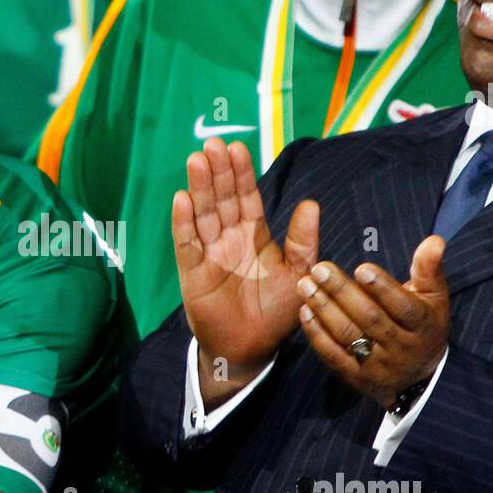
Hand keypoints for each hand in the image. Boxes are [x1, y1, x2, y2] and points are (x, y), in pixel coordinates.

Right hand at [172, 139, 317, 404]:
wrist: (251, 348)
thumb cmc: (275, 312)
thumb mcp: (299, 274)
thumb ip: (303, 241)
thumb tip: (311, 203)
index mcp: (253, 235)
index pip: (246, 197)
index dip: (241, 173)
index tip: (238, 148)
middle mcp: (229, 238)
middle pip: (222, 199)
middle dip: (218, 172)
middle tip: (213, 144)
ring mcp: (209, 253)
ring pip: (203, 215)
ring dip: (199, 188)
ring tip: (197, 161)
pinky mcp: (192, 273)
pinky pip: (187, 244)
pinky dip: (183, 223)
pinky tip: (182, 200)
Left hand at [297, 235, 450, 409]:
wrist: (417, 378)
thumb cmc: (423, 326)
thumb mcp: (433, 298)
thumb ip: (428, 269)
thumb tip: (434, 240)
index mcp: (423, 326)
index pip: (404, 307)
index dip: (383, 289)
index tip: (361, 268)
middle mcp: (402, 348)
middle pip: (370, 319)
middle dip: (343, 292)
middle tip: (320, 268)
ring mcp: (378, 366)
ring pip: (349, 336)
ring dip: (324, 309)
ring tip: (305, 284)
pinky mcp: (356, 378)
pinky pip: (333, 356)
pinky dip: (317, 334)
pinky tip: (305, 311)